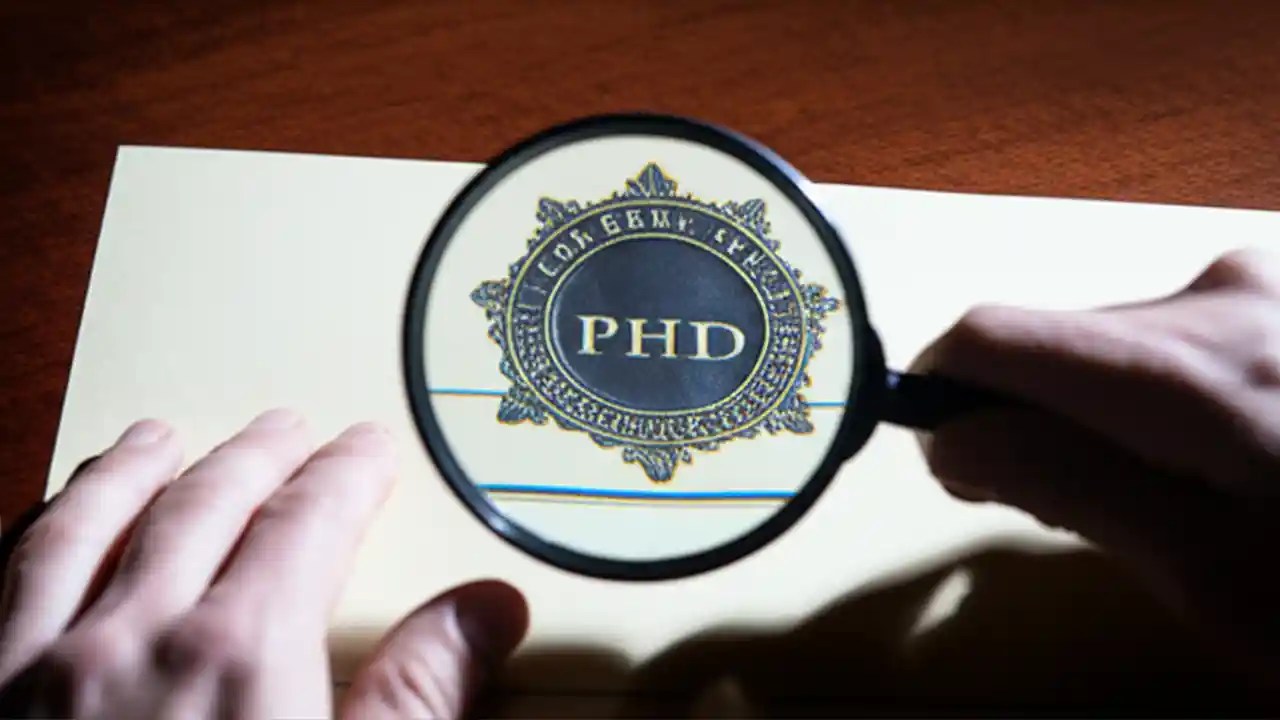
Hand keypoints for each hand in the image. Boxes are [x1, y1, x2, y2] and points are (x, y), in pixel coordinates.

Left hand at [0, 411, 527, 718]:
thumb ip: (421, 692)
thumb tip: (486, 609)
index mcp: (238, 653)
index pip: (307, 521)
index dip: (345, 475)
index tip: (365, 452)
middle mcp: (129, 637)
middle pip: (204, 502)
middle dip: (256, 454)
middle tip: (287, 428)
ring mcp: (35, 667)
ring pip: (84, 522)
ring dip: (131, 468)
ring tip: (160, 437)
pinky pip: (2, 577)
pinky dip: (40, 528)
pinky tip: (51, 524)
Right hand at [914, 249, 1279, 681]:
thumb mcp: (1214, 578)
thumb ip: (1069, 491)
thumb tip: (952, 437)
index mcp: (1189, 366)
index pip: (991, 337)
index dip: (943, 398)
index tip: (957, 468)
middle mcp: (1222, 289)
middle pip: (1056, 340)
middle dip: (1035, 422)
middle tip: (1086, 519)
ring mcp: (1271, 281)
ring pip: (1119, 341)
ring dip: (1105, 416)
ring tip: (1184, 499)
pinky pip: (1182, 334)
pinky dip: (1164, 398)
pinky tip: (1229, 459)